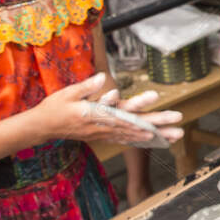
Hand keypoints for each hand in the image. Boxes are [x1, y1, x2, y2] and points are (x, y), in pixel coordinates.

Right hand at [33, 74, 184, 146]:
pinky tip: (150, 142)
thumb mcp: (67, 94)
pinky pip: (123, 139)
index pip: (122, 120)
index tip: (157, 126)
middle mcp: (102, 128)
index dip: (140, 123)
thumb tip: (100, 77)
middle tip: (178, 131)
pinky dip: (138, 140)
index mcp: (95, 117)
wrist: (42, 126)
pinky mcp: (100, 136)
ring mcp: (102, 134)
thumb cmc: (54, 108)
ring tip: (171, 138)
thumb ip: (85, 87)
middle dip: (157, 130)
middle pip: (134, 128)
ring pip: (132, 135)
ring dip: (153, 137)